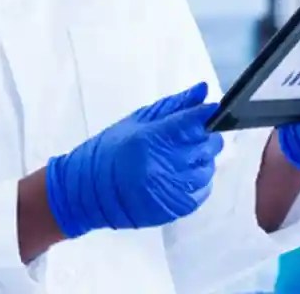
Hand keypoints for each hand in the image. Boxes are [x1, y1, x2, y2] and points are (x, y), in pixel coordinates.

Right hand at [45, 82, 224, 237]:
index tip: (211, 110)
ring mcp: (170, 189)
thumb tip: (202, 91)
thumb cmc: (110, 152)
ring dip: (202, 159)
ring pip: (207, 169)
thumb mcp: (137, 121)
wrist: (89, 191)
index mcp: (150, 139)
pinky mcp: (174, 208)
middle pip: (206, 146)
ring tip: (185, 156)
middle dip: (206, 137)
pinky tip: (184, 174)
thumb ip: (173, 106)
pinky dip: (198, 180)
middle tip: (195, 134)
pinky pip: (202, 191)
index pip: (191, 123)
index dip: (205, 114)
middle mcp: (162, 165)